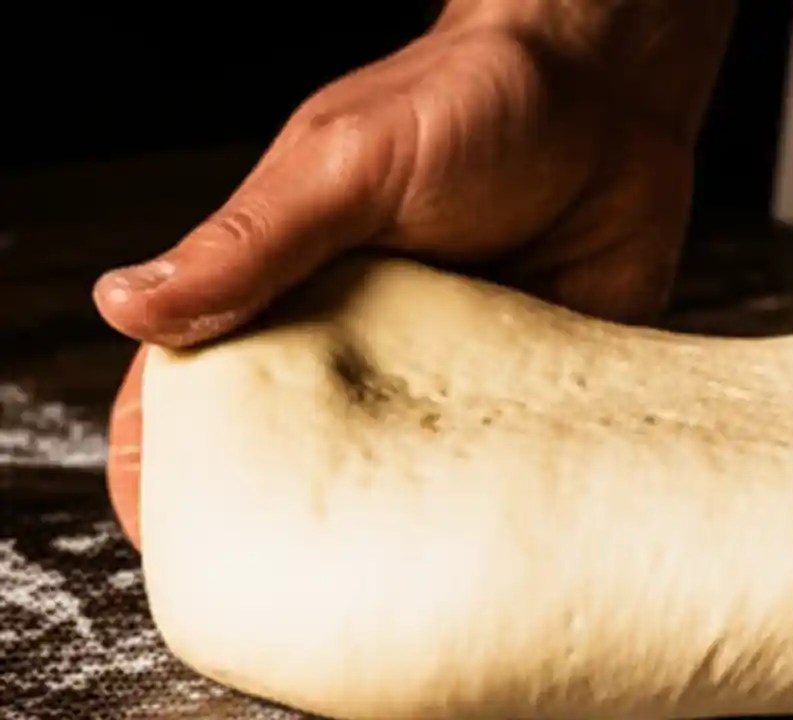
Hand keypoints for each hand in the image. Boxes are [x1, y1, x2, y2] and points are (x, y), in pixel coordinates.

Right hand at [98, 0, 734, 548]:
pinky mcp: (526, 383)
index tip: (179, 545)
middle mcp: (362, 342)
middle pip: (306, 454)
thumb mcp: (345, 165)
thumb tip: (129, 303)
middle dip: (296, 520)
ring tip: (397, 582)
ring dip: (401, 522)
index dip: (178, 471)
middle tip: (300, 588)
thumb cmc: (469, 101)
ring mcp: (447, 369)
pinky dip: (495, 494)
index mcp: (291, 288)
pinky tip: (494, 533)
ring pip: (407, 474)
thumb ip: (254, 242)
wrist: (611, 90)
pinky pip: (502, 456)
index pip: (205, 393)